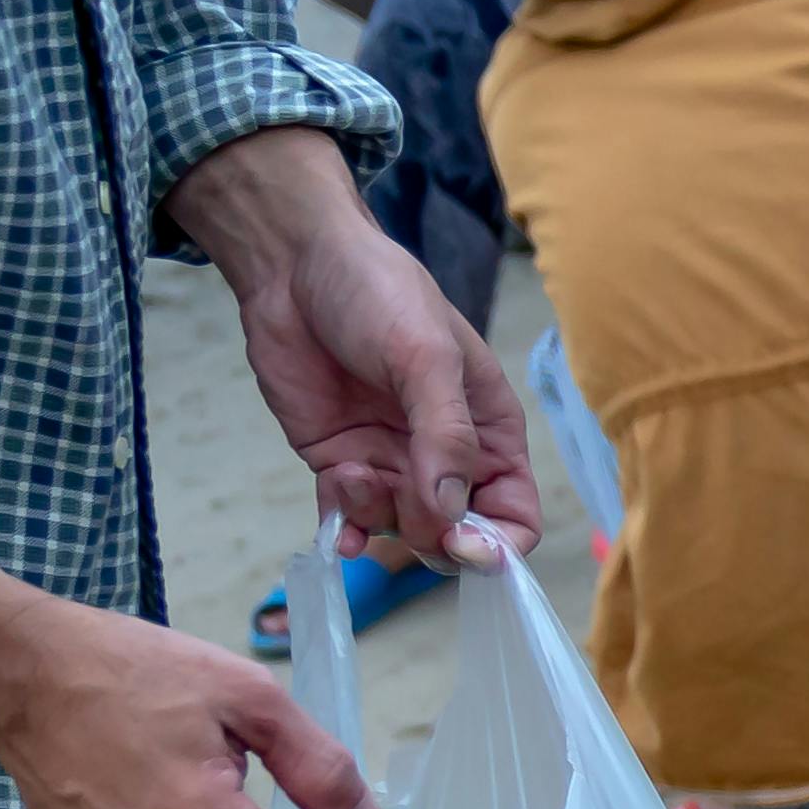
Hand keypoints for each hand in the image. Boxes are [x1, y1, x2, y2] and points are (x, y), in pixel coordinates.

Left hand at [175, 126, 535, 577]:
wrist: (293, 264)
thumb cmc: (378, 293)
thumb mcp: (426, 357)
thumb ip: (446, 436)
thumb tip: (452, 513)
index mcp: (489, 434)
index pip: (514, 516)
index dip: (498, 544)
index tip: (464, 542)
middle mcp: (445, 459)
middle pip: (457, 537)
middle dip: (432, 536)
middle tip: (401, 499)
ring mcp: (391, 463)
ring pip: (400, 531)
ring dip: (377, 517)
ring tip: (350, 472)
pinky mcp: (340, 462)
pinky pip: (350, 519)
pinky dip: (345, 529)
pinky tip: (338, 530)